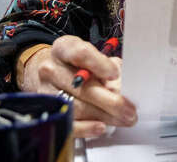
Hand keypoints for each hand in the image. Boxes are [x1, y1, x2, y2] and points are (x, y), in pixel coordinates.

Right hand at [19, 35, 137, 138]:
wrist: (50, 74)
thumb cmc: (75, 64)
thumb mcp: (91, 56)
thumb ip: (107, 66)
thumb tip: (123, 86)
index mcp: (64, 48)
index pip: (81, 54)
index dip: (99, 64)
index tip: (115, 74)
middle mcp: (51, 69)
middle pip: (82, 86)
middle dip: (110, 100)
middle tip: (129, 108)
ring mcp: (46, 92)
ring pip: (77, 107)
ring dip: (103, 116)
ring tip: (122, 118)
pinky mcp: (47, 112)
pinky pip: (68, 123)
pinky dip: (87, 127)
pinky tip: (100, 126)